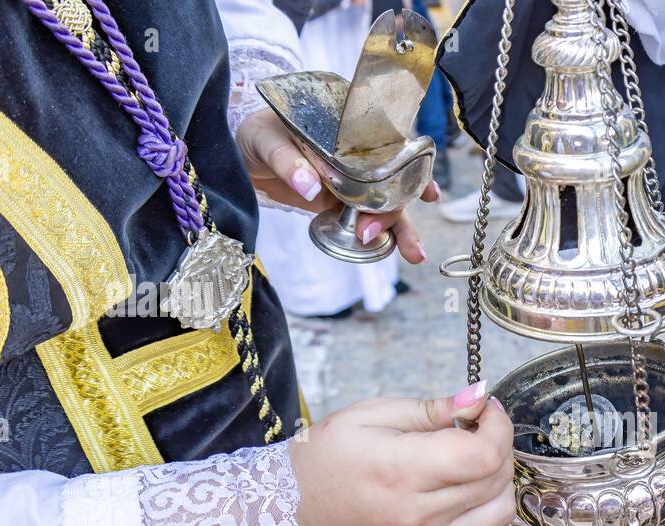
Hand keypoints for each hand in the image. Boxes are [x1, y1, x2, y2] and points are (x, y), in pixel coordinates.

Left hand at [235, 108, 439, 263]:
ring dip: (400, 230)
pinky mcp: (339, 202)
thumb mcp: (266, 139)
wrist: (237, 156)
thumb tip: (310, 186)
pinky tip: (393, 250)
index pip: (390, 145)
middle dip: (397, 212)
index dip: (413, 167)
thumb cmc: (255, 134)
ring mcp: (351, 180)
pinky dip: (380, 236)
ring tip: (415, 256)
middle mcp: (357, 155)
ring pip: (384, 205)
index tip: (427, 190)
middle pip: (392, 182)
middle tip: (382, 236)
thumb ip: (288, 161)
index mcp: (348, 129)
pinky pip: (365, 219)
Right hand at [288, 383, 515, 525]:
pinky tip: (460, 484)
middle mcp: (419, 514)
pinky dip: (484, 504)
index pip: (483, 454)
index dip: (497, 425)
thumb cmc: (322, 459)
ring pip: (498, 510)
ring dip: (498, 478)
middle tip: (474, 425)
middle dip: (498, 443)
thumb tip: (477, 397)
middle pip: (495, 479)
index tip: (485, 408)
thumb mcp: (368, 415)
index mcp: (401, 471)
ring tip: (472, 456)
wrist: (286, 516)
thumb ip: (429, 409)